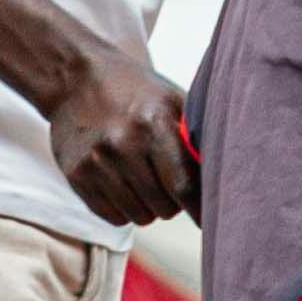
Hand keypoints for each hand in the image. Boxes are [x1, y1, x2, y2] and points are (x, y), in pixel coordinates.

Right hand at [39, 35, 194, 227]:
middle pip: (165, 207)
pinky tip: (122, 182)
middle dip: (174, 201)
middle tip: (169, 180)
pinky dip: (124, 208)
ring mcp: (96, 162)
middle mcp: (123, 144)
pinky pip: (114, 217)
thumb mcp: (171, 101)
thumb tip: (227, 177)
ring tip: (144, 178)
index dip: (201, 208)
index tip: (212, 220)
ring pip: (140, 216)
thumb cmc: (136, 92)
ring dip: (149, 206)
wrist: (74, 80)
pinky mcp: (77, 176)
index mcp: (154, 122)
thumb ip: (197, 137)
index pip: (185, 185)